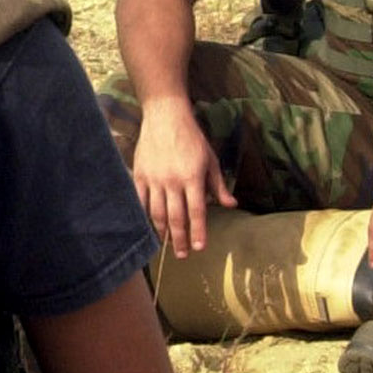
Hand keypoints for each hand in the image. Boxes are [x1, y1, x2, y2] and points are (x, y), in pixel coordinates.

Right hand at [129, 103, 234, 257]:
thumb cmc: (192, 138)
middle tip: (182, 255)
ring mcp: (154, 178)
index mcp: (193, 177)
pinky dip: (143, 215)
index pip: (197, 212)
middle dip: (179, 239)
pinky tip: (148, 225)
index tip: (199, 248)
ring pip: (157, 212)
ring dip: (162, 231)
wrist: (165, 116)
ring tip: (166, 243)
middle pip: (176, 217)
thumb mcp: (211, 160)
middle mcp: (173, 181)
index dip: (198, 232)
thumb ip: (218, 185)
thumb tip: (232, 205)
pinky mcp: (140, 174)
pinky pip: (140, 200)